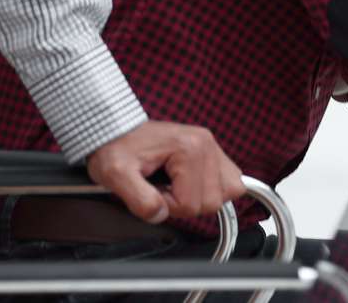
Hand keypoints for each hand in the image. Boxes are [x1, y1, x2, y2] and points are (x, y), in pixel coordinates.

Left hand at [87, 121, 245, 223]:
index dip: (167, 206)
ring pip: (228, 192)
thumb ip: (138, 199)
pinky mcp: (214, 151)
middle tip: (161, 188)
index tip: (150, 191)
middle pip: (212, 201)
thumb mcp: (115, 174)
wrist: (116, 131)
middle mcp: (206, 144)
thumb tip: (160, 215)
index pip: (191, 204)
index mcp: (188, 148)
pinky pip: (231, 181)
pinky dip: (214, 189)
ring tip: (176, 186)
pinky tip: (192, 185)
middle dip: (183, 203)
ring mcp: (212, 146)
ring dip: (200, 197)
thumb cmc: (116, 148)